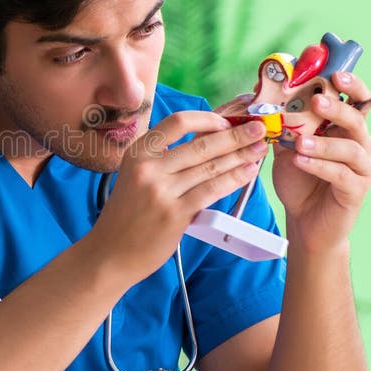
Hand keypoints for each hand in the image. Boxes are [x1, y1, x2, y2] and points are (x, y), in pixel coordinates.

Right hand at [90, 111, 267, 282]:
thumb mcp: (138, 177)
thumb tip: (209, 138)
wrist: (111, 252)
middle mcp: (148, 168)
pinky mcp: (174, 214)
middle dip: (236, 135)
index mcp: (137, 152)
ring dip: (240, 156)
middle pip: (201, 145)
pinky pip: (211, 191)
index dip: (207, 119)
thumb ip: (167, 159)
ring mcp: (161, 191)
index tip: (227, 121)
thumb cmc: (128, 214)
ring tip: (260, 150)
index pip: (177, 122)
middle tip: (258, 129)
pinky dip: (234, 179)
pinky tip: (248, 173)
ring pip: (210, 167)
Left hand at [272, 71, 370, 251]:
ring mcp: (362, 167)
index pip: (355, 99)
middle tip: (317, 101)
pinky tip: (300, 162)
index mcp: (344, 127)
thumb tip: (260, 92)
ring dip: (324, 142)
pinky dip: (320, 166)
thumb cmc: (299, 178)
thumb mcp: (286, 145)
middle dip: (337, 108)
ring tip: (299, 142)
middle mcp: (360, 143)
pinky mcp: (356, 190)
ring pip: (351, 148)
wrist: (304, 218)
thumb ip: (281, 121)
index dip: (349, 84)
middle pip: (357, 118)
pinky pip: (342, 175)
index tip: (334, 73)